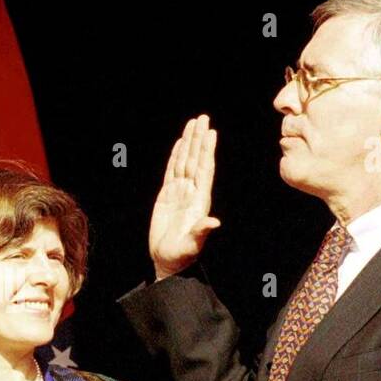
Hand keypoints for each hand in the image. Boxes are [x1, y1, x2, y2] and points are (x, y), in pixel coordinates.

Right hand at [149, 114, 220, 278]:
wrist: (168, 262)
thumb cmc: (181, 256)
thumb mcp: (192, 245)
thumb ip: (201, 232)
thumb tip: (214, 223)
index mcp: (199, 201)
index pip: (204, 169)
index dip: (207, 150)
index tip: (210, 133)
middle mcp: (191, 193)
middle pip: (195, 160)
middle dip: (198, 139)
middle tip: (202, 118)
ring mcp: (179, 193)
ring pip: (184, 162)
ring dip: (189, 143)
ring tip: (193, 124)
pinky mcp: (167, 196)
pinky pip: (172, 171)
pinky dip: (176, 156)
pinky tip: (179, 145)